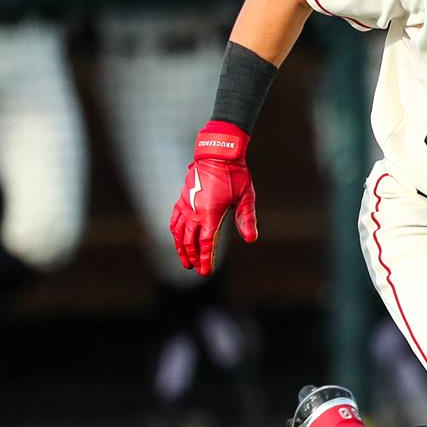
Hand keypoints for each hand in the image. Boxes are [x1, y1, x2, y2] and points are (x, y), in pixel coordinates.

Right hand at [169, 121, 258, 276]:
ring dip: (181, 248)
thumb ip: (246, 219)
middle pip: (190, 241)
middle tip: (196, 269)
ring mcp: (185, 205)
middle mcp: (194, 212)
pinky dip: (175, 231)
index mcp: (210, 213)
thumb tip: (251, 239)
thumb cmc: (235, 175)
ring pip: (179, 232)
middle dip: (193, 257)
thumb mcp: (246, 197)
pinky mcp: (182, 198)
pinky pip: (175, 218)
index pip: (207, 243)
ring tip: (186, 261)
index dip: (206, 259)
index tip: (205, 273)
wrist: (217, 153)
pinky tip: (176, 237)